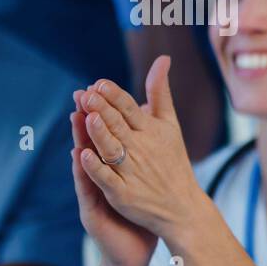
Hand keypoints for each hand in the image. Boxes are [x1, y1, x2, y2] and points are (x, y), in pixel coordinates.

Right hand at [69, 102, 155, 265]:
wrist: (135, 252)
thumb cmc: (140, 214)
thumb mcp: (144, 182)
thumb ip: (145, 154)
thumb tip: (152, 125)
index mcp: (113, 169)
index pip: (106, 137)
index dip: (103, 114)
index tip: (102, 88)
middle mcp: (99, 178)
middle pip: (92, 144)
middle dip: (88, 120)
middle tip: (83, 94)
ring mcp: (93, 193)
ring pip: (85, 162)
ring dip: (81, 139)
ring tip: (78, 116)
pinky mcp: (92, 211)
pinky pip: (88, 188)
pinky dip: (84, 172)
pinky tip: (79, 155)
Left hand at [75, 56, 208, 243]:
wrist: (183, 206)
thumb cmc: (173, 161)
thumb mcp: (170, 124)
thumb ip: (160, 93)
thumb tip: (163, 59)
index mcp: (152, 130)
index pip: (130, 109)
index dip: (115, 96)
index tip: (100, 83)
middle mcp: (142, 149)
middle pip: (118, 126)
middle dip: (103, 110)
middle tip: (87, 94)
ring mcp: (132, 171)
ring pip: (113, 150)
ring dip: (100, 134)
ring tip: (88, 118)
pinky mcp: (124, 193)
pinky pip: (107, 178)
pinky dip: (96, 168)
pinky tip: (83, 156)